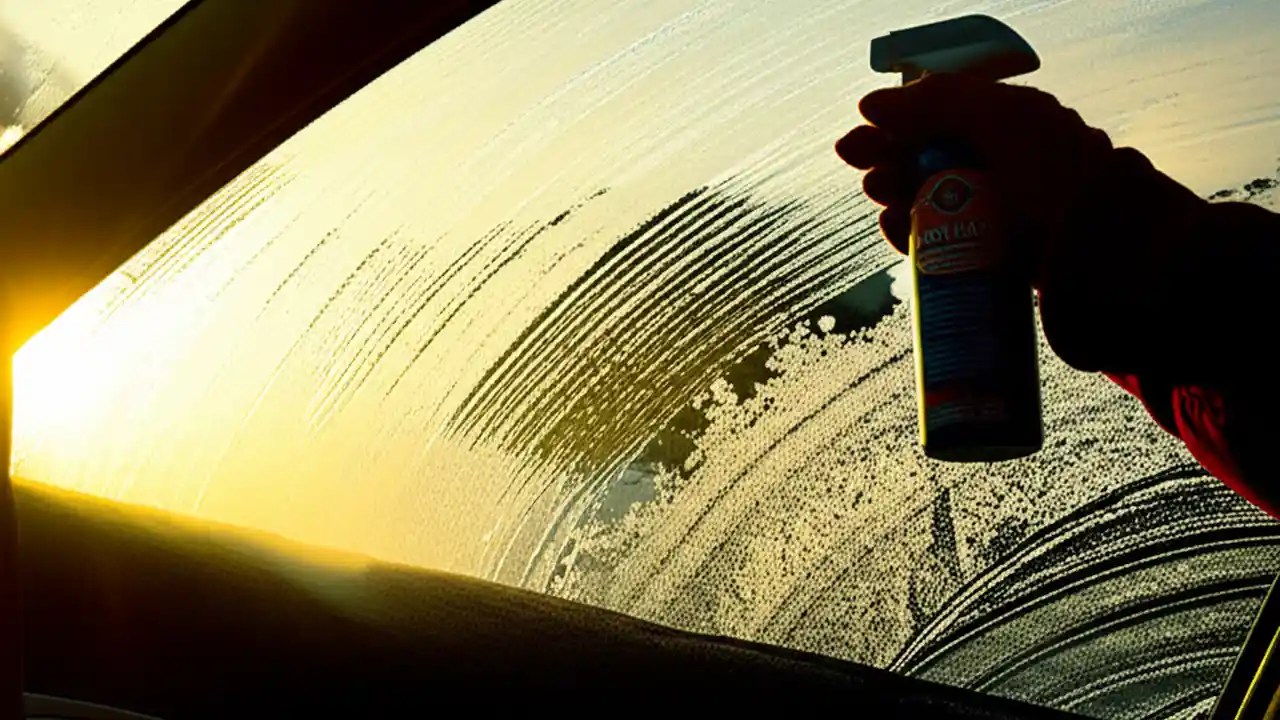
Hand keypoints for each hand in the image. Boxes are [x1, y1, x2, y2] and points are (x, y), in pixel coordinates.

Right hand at [835, 73, 1212, 377]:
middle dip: (888, 164)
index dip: (892, 127)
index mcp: (1004, 124)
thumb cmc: (1056, 174)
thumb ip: (935, 102)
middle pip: (922, 160)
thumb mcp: (999, 118)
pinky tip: (897, 230)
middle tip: (869, 177)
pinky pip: (935, 241)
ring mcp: (991, 211)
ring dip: (894, 199)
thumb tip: (870, 106)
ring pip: (923, 201)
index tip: (857, 140)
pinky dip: (910, 236)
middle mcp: (997, 165)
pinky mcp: (986, 253)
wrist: (1100, 250)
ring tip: (884, 204)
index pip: (933, 119)